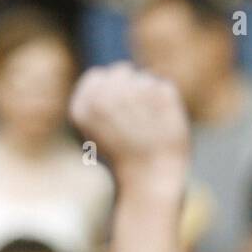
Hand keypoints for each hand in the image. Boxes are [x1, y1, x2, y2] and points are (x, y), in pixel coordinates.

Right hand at [68, 63, 189, 195]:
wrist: (151, 180)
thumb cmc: (124, 161)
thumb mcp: (96, 133)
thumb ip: (98, 103)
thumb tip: (114, 75)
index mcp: (84, 104)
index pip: (98, 76)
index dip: (110, 92)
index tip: (118, 113)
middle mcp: (106, 94)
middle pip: (122, 71)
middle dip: (131, 89)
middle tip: (137, 120)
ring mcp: (134, 91)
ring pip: (145, 79)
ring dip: (150, 97)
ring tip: (149, 126)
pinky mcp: (162, 93)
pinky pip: (165, 87)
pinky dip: (167, 103)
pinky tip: (163, 124)